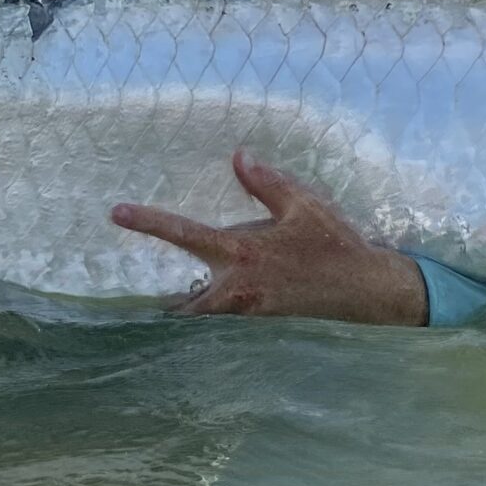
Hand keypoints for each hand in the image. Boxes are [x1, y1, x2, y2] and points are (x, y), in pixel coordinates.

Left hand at [112, 149, 427, 326]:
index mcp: (242, 252)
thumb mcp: (304, 205)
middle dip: (163, 304)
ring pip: (204, 319)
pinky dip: (215, 323)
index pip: (185, 234)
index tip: (117, 213)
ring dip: (188, 314)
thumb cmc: (335, 245)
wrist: (367, 292)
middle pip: (183, 302)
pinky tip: (216, 318)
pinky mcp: (263, 328)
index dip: (148, 222)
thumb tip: (238, 157)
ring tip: (169, 312)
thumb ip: (266, 183)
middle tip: (136, 302)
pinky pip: (227, 328)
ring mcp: (248, 314)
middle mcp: (237, 288)